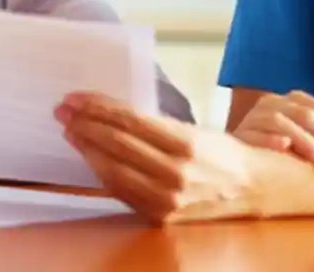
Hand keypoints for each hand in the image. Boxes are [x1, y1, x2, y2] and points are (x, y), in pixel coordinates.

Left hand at [55, 92, 267, 222]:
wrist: (250, 188)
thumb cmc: (219, 152)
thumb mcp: (192, 128)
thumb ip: (154, 123)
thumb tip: (109, 111)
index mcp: (186, 143)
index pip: (129, 121)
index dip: (98, 108)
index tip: (75, 97)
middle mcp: (176, 173)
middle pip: (117, 144)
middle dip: (85, 124)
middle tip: (63, 110)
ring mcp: (167, 199)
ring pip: (113, 170)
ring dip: (86, 148)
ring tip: (70, 130)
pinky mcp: (160, 216)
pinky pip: (121, 192)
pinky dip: (100, 172)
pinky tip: (89, 156)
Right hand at [233, 91, 313, 170]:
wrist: (237, 160)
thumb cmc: (278, 150)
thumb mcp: (306, 141)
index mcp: (292, 101)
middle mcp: (273, 103)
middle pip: (306, 115)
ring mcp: (255, 116)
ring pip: (282, 120)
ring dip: (304, 138)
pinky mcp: (240, 133)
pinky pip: (254, 133)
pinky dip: (270, 138)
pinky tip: (284, 147)